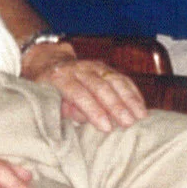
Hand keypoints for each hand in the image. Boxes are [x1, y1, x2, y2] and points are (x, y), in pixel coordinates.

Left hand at [20, 43, 146, 131]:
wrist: (47, 60)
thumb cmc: (45, 88)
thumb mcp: (44, 99)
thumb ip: (62, 109)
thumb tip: (82, 120)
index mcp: (59, 78)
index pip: (79, 94)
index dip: (93, 110)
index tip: (106, 126)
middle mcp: (78, 69)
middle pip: (100, 86)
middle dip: (116, 106)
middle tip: (128, 123)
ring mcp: (93, 66)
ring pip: (114, 80)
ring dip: (129, 98)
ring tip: (140, 116)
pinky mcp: (104, 67)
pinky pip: (122, 78)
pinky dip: (133, 92)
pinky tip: (141, 106)